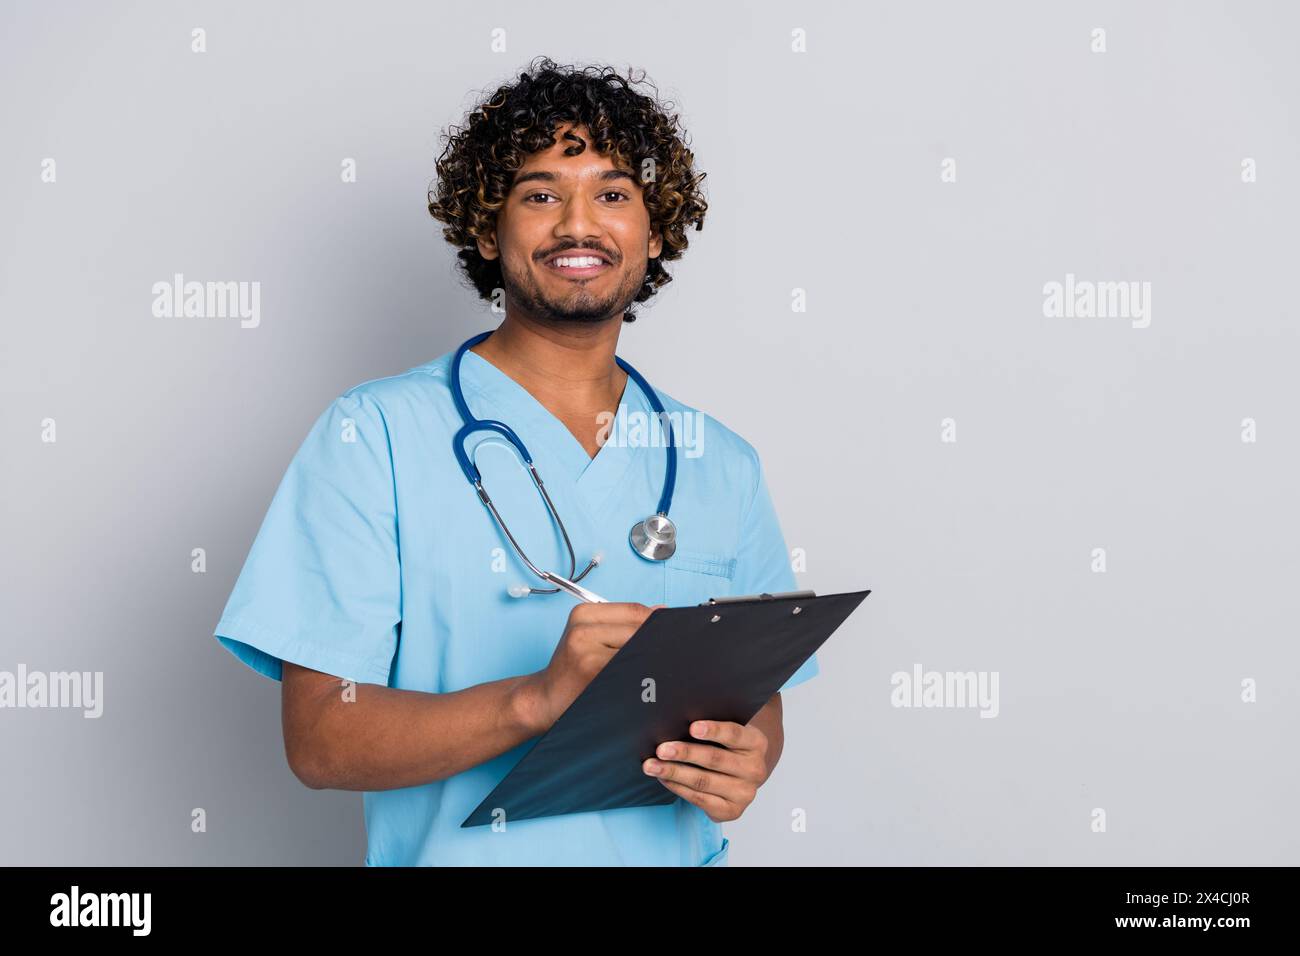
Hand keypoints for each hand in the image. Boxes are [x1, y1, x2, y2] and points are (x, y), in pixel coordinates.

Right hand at [523, 601, 663, 731]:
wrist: (545, 698)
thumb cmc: (574, 669)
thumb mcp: (591, 636)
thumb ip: (624, 623)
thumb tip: (663, 611)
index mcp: (583, 614)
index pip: (635, 611)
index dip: (658, 623)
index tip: (672, 633)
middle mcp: (582, 629)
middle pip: (638, 629)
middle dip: (658, 642)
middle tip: (669, 656)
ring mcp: (587, 652)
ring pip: (638, 649)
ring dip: (652, 660)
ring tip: (651, 671)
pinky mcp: (593, 672)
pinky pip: (630, 669)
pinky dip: (642, 675)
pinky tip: (642, 683)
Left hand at [643, 718, 770, 821]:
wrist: (743, 774)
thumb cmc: (728, 747)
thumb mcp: (728, 734)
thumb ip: (712, 727)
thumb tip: (677, 719)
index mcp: (756, 743)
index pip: (734, 734)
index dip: (713, 730)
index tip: (692, 727)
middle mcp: (754, 769)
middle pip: (714, 759)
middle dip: (685, 753)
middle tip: (661, 749)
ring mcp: (744, 793)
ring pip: (703, 781)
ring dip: (673, 772)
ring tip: (652, 765)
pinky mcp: (732, 811)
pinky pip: (699, 798)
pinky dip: (678, 787)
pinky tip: (663, 778)